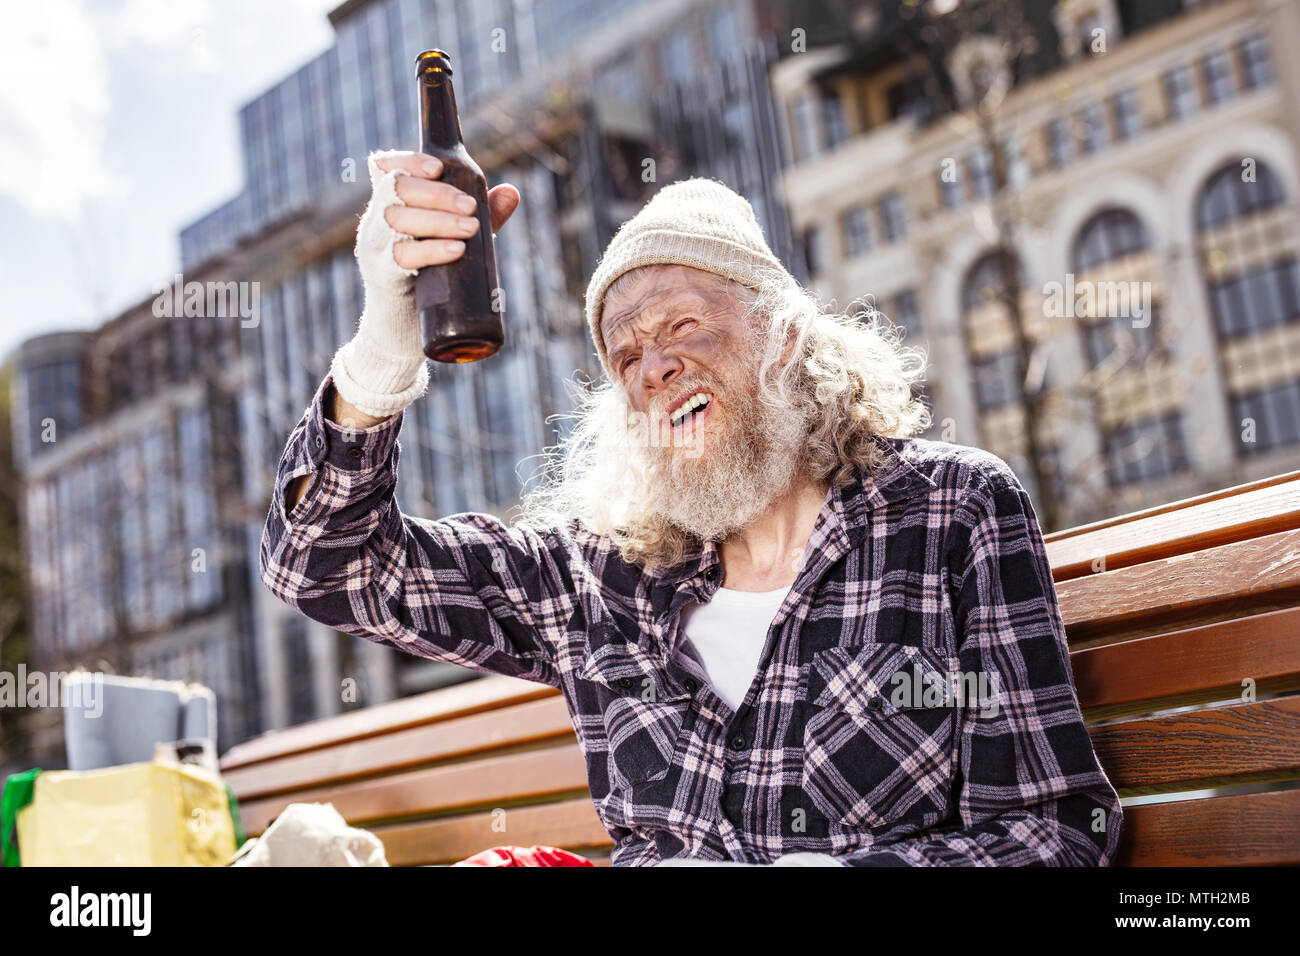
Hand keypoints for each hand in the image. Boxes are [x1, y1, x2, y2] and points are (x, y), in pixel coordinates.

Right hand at [373, 150, 519, 269]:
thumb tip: (511, 193)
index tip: (437, 167)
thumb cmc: (434, 268)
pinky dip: (431, 250)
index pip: (387, 168)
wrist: (410, 319)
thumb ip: (484, 213)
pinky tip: (456, 250)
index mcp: (393, 202)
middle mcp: (378, 217)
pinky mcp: (382, 272)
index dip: (407, 161)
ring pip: (397, 219)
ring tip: (471, 228)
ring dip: (438, 220)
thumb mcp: (460, 235)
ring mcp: (376, 243)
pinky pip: (402, 255)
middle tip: (471, 206)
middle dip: (437, 194)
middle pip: (397, 189)